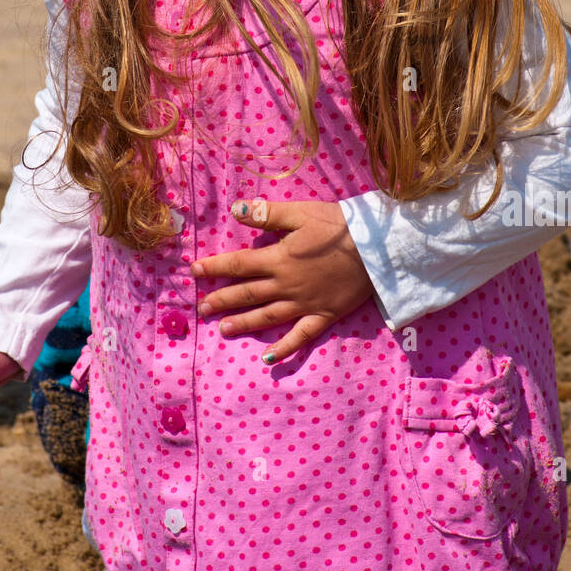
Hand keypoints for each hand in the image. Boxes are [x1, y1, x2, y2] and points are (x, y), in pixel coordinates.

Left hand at [189, 197, 373, 364]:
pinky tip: (268, 360)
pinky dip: (284, 349)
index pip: (238, 264)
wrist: (376, 248)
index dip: (215, 268)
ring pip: (267, 316)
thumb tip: (236, 210)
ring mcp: (304, 303)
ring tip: (223, 329)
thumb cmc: (337, 226)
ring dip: (243, 323)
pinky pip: (300, 335)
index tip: (194, 272)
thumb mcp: (300, 213)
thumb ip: (267, 214)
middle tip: (202, 308)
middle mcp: (286, 285)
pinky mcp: (323, 315)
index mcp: (278, 259)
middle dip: (222, 300)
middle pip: (247, 294)